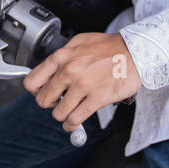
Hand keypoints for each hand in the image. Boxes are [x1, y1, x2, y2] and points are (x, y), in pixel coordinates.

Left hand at [24, 33, 141, 133]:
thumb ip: (63, 55)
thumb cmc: (110, 47)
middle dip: (50, 104)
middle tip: (59, 102)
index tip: (44, 92)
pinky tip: (74, 122)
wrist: (135, 52)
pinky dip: (72, 124)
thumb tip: (49, 70)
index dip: (36, 90)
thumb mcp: (80, 42)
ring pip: (58, 113)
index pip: (33, 81)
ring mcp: (83, 85)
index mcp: (62, 56)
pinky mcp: (97, 98)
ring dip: (63, 115)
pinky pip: (75, 119)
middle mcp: (69, 71)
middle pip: (43, 100)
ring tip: (69, 112)